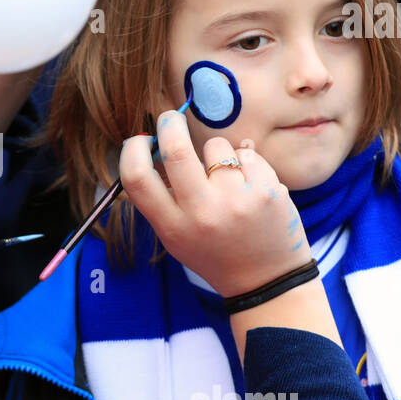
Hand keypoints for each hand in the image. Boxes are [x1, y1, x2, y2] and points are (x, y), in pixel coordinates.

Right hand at [119, 111, 310, 298]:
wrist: (268, 279)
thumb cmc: (215, 252)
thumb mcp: (176, 237)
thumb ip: (160, 200)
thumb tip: (150, 149)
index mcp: (173, 227)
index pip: (136, 177)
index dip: (132, 150)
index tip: (141, 141)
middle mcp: (202, 213)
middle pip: (175, 149)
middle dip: (169, 124)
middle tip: (171, 120)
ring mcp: (236, 201)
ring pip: (215, 146)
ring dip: (217, 153)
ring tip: (226, 179)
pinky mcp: (266, 191)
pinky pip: (246, 154)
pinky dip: (246, 163)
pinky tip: (250, 186)